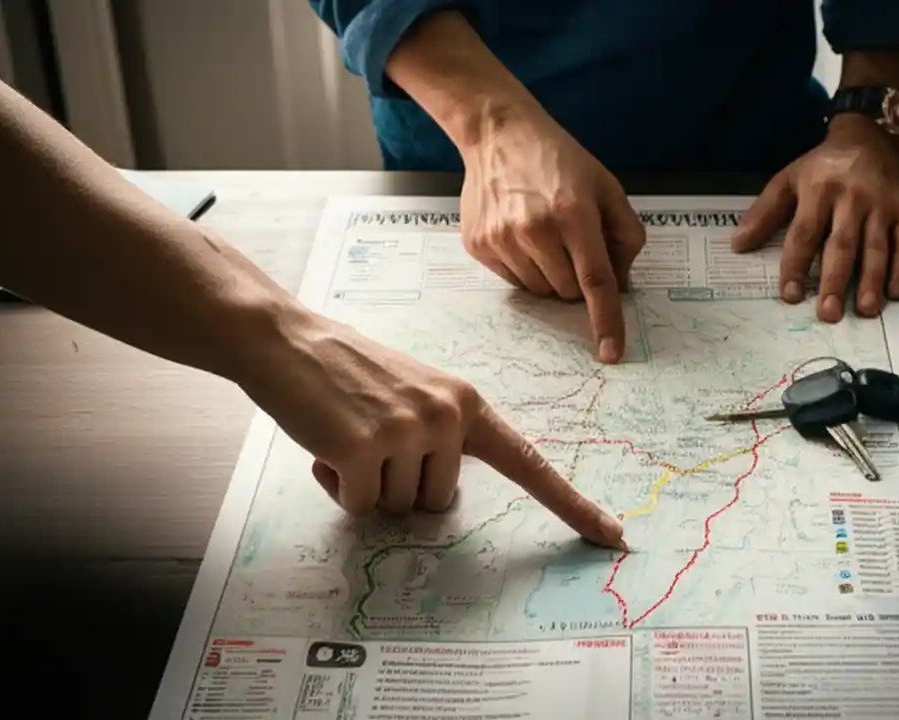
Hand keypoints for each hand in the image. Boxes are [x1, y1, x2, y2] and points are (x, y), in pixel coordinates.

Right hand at [237, 308, 624, 548]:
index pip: (528, 463)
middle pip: (440, 502)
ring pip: (399, 509)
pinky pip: (360, 507)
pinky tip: (325, 445)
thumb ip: (443, 439)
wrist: (286, 340)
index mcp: (467, 403)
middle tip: (370, 439)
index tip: (612, 536)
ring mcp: (406, 432)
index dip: (571, 504)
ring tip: (345, 434)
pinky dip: (337, 489)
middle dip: (401, 487)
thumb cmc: (348, 373)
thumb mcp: (415, 394)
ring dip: (367, 486)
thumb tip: (440, 499)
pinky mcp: (361, 450)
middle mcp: (447, 416)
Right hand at [459, 111, 644, 363]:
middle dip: (577, 278)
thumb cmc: (559, 160)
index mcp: (573, 214)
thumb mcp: (607, 186)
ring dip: (550, 274)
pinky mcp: (479, 245)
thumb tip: (620, 285)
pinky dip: (524, 266)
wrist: (499, 133)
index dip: (606, 320)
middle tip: (571, 241)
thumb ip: (625, 235)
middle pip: (567, 292)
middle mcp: (534, 229)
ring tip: (543, 232)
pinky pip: (513, 281)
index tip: (611, 353)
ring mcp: (501, 239)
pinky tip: (521, 232)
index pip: (595, 280)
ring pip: (540, 291)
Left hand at [731, 115, 898, 320]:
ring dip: (872, 281)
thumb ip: (764, 213)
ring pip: (877, 247)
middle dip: (835, 280)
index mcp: (819, 189)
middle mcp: (852, 197)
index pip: (804, 233)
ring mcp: (882, 205)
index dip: (796, 265)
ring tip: (865, 310)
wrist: (870, 137)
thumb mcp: (789, 180)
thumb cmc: (824, 166)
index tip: (790, 294)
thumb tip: (738, 245)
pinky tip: (896, 293)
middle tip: (828, 314)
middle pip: (842, 244)